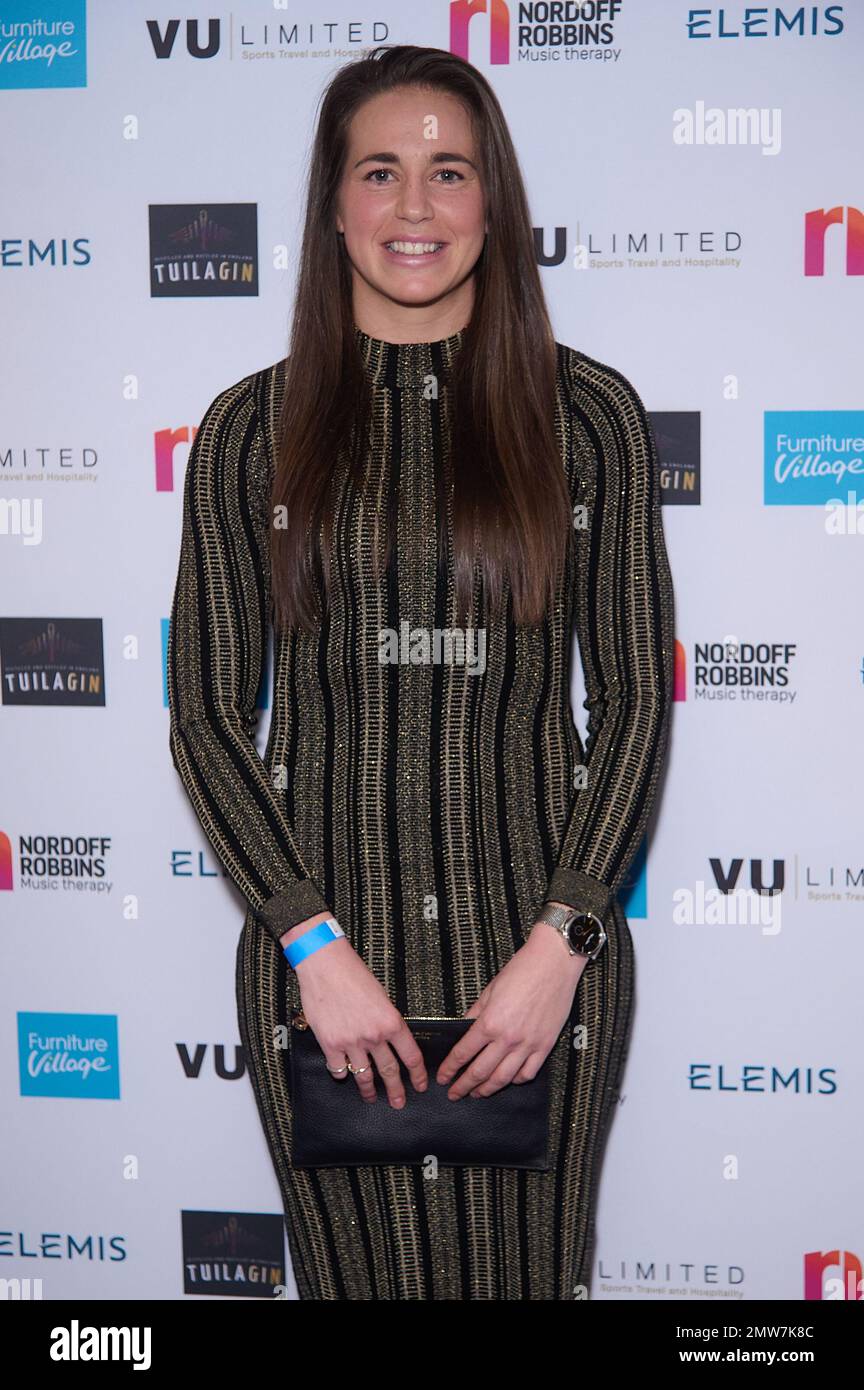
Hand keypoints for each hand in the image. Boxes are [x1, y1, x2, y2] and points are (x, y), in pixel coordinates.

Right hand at [282, 919, 427, 1108]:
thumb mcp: (381, 996)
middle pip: (390, 1071)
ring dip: (369, 1089)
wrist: (326, 965)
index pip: (411, 1056)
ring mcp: (351, 1042)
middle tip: (399, 1102)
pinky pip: (338, 1069)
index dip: (417, 1075)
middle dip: (396, 1091)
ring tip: (371, 1097)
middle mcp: (373, 1035)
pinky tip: (344, 1075)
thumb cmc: (352, 974)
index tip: (420, 1085)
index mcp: (391, 1021)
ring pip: (364, 1075)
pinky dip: (341, 1074)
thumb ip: (387, 1021)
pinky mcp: (330, 1044)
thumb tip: (390, 1040)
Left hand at [436, 920, 586, 1099]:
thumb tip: (464, 1029)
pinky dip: (516, 1080)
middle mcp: (508, 1038)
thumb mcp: (490, 990)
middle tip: (455, 1094)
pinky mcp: (545, 1045)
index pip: (463, 1053)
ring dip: (487, 1089)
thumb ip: (476, 1013)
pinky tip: (508, 1080)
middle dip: (464, 1086)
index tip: (443, 1078)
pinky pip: (529, 1072)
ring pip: (503, 1078)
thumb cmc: (522, 971)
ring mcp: (528, 1044)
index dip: (450, 1068)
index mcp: (489, 1022)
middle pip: (480, 1072)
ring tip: (477, 1093)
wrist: (553, 963)